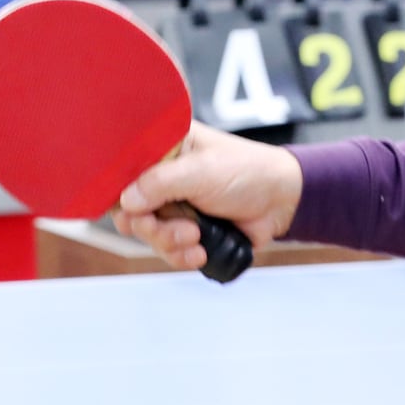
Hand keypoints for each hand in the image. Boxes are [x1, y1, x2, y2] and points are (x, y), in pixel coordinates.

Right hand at [113, 122, 303, 270]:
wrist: (282, 201)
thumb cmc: (249, 172)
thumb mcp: (203, 171)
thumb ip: (162, 182)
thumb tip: (126, 201)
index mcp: (165, 148)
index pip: (124, 170)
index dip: (122, 192)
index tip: (133, 207)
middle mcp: (164, 177)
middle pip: (129, 209)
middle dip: (150, 226)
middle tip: (178, 227)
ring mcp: (174, 205)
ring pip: (147, 234)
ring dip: (170, 242)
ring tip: (197, 236)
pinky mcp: (186, 230)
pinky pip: (167, 250)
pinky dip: (181, 255)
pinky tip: (201, 251)